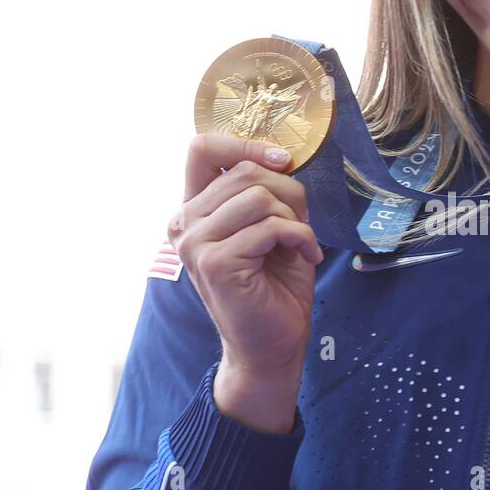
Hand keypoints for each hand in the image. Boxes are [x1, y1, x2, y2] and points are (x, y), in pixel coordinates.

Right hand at [170, 133, 322, 383]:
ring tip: (301, 246)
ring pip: (259, 196)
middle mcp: (183, 223)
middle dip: (287, 192)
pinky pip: (271, 226)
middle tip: (300, 224)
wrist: (272, 346)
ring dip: (294, 219)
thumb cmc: (274, 286)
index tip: (282, 161)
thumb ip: (264, 192)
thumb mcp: (271, 226)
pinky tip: (306, 259)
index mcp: (192, 210)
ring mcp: (194, 244)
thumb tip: (282, 157)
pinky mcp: (216, 262)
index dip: (246, 144)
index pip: (202, 148)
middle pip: (244, 171)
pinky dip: (301, 238)